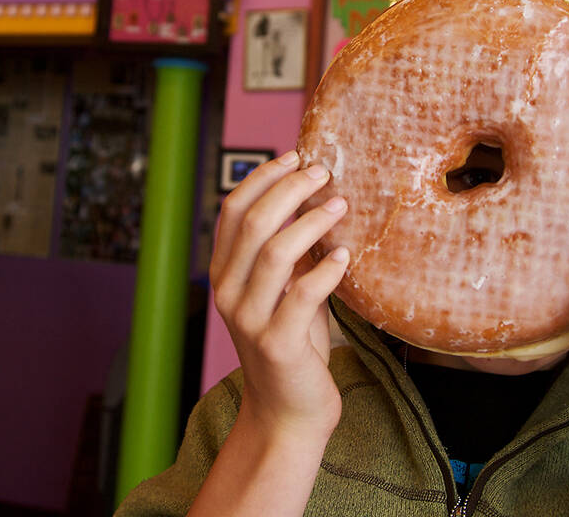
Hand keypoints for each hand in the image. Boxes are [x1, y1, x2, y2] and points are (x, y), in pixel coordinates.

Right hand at [210, 150, 349, 442]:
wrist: (288, 412)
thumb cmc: (292, 344)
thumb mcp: (283, 290)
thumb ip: (289, 251)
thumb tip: (315, 198)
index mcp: (224, 274)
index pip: (231, 210)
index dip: (262, 177)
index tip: (295, 155)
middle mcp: (228, 293)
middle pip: (252, 223)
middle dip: (289, 189)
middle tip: (322, 174)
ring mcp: (249, 319)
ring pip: (274, 252)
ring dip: (311, 222)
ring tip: (339, 205)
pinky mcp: (277, 343)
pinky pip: (302, 295)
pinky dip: (326, 269)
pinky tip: (345, 255)